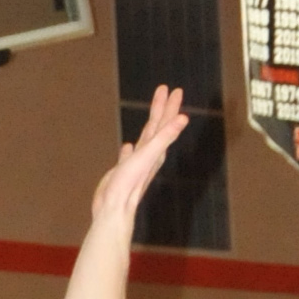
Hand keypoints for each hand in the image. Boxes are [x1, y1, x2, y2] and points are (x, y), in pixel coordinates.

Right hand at [91, 86, 187, 224]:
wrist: (113, 208)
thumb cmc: (129, 183)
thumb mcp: (148, 154)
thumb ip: (165, 136)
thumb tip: (184, 118)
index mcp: (156, 149)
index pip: (165, 122)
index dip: (169, 105)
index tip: (173, 89)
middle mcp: (149, 155)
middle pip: (157, 126)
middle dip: (161, 108)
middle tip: (164, 90)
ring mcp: (136, 163)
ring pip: (145, 139)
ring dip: (148, 125)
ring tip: (151, 115)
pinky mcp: (124, 171)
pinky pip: (130, 155)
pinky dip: (131, 148)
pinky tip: (128, 146)